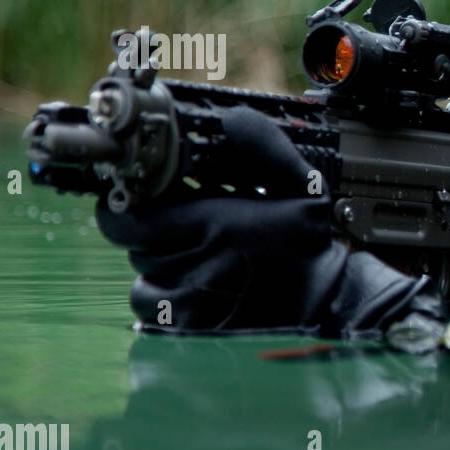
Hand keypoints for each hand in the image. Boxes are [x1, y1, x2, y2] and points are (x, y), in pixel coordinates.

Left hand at [96, 106, 440, 335]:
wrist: (327, 303)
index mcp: (214, 224)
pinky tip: (194, 287)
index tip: (135, 200)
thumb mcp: (302, 186)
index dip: (121, 208)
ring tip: (189, 258)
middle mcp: (196, 264)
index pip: (127, 218)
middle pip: (134, 248)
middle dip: (148, 234)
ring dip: (157, 268)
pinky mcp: (194, 330)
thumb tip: (233, 119)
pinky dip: (166, 299)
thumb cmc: (310, 244)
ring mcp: (192, 302)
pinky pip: (156, 312)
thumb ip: (266, 147)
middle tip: (173, 226)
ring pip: (142, 281)